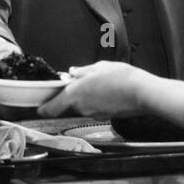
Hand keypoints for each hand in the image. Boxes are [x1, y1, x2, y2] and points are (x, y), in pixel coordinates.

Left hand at [36, 61, 150, 118]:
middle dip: (72, 94)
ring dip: (87, 97)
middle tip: (81, 82)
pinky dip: (98, 101)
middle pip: (68, 103)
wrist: (143, 93)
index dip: (43, 108)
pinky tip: (109, 91)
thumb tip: (73, 72)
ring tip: (100, 84)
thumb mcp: (99, 66)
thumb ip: (83, 71)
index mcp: (74, 93)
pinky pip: (95, 108)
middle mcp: (81, 107)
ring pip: (83, 106)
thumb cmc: (122, 78)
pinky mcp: (105, 116)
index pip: (51, 108)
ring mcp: (93, 113)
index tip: (40, 107)